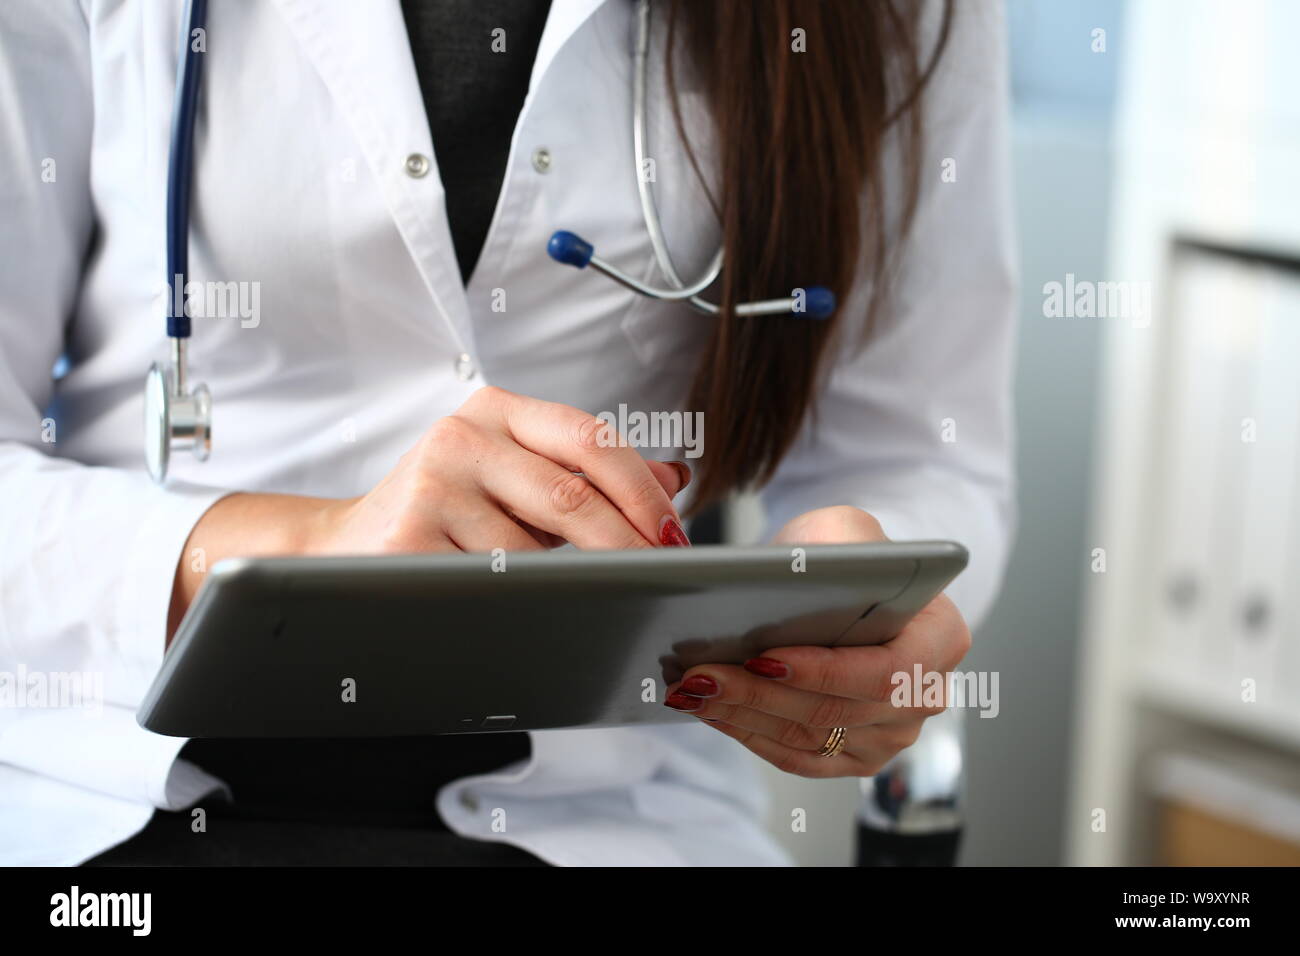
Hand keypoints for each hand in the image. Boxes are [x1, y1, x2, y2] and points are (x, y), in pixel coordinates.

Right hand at [168, 386, 690, 639]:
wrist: (342, 549)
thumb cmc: (443, 513)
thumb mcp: (516, 479)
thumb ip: (588, 476)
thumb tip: (674, 477)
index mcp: (497, 411)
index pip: (590, 438)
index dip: (641, 489)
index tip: (673, 532)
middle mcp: (462, 436)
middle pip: (572, 494)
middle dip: (627, 545)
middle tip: (661, 577)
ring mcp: (431, 483)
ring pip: (535, 551)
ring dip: (567, 584)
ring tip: (574, 596)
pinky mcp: (408, 537)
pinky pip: (492, 583)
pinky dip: (521, 603)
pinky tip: (522, 609)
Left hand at [660, 505, 970, 777]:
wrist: (845, 586)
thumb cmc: (847, 556)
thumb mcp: (846, 531)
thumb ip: (835, 548)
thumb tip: (793, 578)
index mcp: (941, 639)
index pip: (886, 671)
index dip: (824, 670)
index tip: (763, 655)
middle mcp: (926, 696)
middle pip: (837, 711)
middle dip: (760, 694)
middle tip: (701, 674)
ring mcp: (892, 735)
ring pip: (809, 738)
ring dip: (742, 715)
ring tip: (692, 690)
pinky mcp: (854, 756)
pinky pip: (797, 757)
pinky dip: (748, 734)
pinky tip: (710, 710)